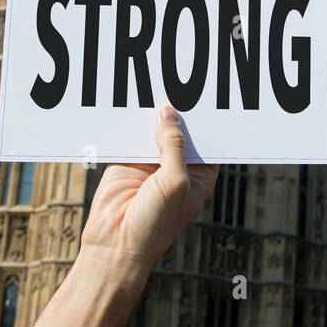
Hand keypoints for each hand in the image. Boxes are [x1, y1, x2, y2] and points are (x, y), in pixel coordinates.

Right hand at [33, 105, 217, 326]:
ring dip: (155, 112)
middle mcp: (177, 165)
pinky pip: (131, 135)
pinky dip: (131, 120)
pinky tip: (133, 101)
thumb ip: (173, 145)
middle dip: (181, 110)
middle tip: (183, 80)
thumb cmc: (154, 224)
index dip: (211, 119)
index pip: (209, 139)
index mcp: (199, 174)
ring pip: (156, 129)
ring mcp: (151, 162)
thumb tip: (169, 111)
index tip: (212, 93)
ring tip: (158, 83)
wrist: (114, 246)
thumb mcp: (174, 181)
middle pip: (182, 129)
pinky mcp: (127, 161)